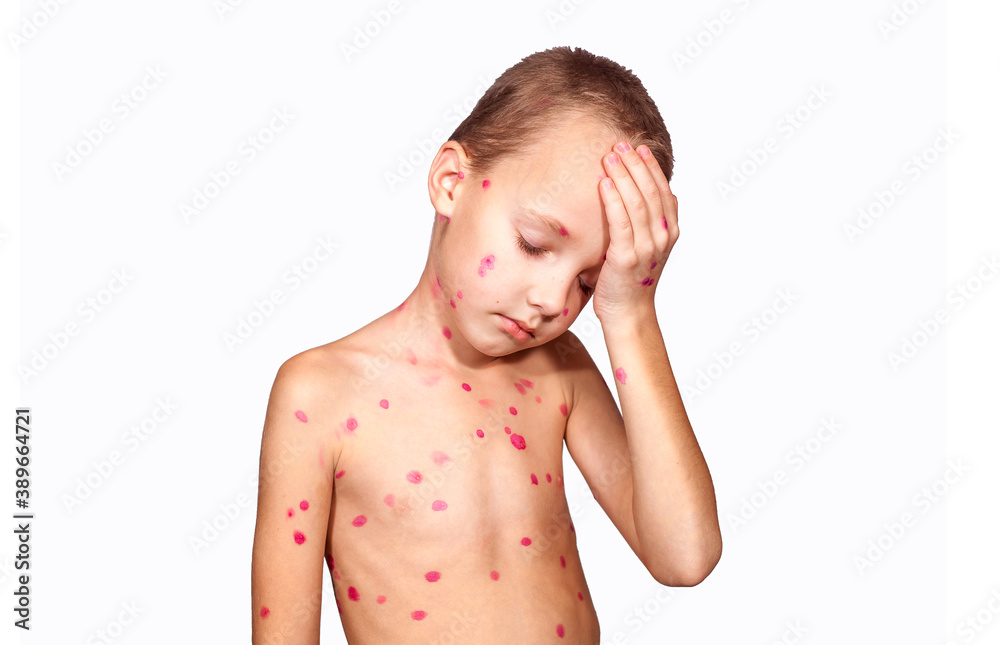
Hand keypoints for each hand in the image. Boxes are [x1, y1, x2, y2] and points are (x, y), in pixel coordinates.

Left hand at [592, 140, 678, 323]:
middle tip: (620, 145)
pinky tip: (604, 183)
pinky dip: (613, 200)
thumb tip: (653, 194)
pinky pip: (621, 222)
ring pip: (636, 203)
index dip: (651, 168)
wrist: (628, 313)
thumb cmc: (631, 280)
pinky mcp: (627, 258)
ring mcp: (646, 248)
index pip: (663, 191)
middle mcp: (662, 237)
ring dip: (623, 176)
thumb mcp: (648, 247)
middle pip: (650, 191)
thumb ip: (651, 223)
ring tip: (609, 157)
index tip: (638, 149)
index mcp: (670, 232)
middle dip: (635, 165)